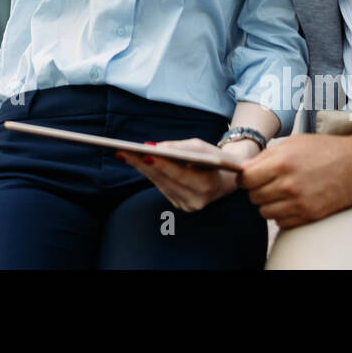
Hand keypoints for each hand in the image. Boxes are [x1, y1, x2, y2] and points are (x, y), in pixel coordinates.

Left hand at [114, 137, 258, 211]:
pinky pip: (162, 187)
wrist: (229, 176)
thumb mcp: (201, 147)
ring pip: (159, 184)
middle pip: (164, 180)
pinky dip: (150, 173)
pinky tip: (137, 162)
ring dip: (142, 168)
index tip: (142, 152)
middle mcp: (196, 200)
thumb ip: (179, 147)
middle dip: (142, 164)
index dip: (160, 163)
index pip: (178, 174)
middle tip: (121, 151)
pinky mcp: (180, 204)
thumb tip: (153, 147)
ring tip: (124, 154)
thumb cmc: (215, 157)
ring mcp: (187, 205)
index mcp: (207, 186)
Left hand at [236, 132, 351, 227]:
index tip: (250, 176)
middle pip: (253, 196)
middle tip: (267, 182)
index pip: (245, 179)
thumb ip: (266, 156)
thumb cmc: (326, 149)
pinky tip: (291, 202)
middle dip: (256, 190)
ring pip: (264, 212)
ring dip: (268, 203)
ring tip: (280, 192)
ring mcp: (299, 202)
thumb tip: (244, 169)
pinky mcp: (310, 215)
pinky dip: (282, 214)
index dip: (245, 178)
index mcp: (282, 162)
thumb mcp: (293, 142)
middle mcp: (288, 184)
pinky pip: (281, 222)